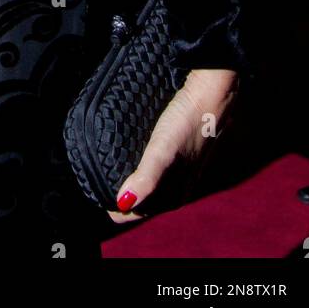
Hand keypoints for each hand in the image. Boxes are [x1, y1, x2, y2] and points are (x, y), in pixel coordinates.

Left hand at [108, 68, 238, 222]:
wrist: (211, 96)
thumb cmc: (186, 123)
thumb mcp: (163, 150)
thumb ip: (147, 178)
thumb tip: (124, 203)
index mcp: (175, 194)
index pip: (137, 211)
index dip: (116, 206)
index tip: (97, 190)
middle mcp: (178, 187)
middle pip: (143, 202)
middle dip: (122, 196)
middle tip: (98, 178)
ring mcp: (180, 171)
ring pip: (150, 187)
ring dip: (131, 183)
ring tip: (109, 169)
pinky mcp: (180, 155)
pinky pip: (156, 171)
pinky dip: (141, 170)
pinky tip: (133, 157)